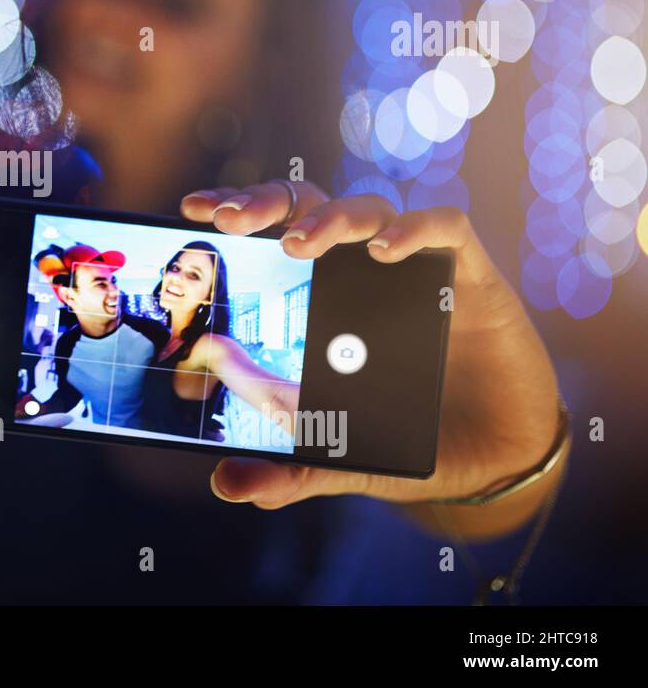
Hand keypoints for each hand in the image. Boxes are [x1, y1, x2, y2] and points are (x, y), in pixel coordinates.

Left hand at [180, 182, 562, 529]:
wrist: (496, 460)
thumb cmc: (412, 440)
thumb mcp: (340, 455)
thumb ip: (286, 468)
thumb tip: (224, 485)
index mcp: (324, 295)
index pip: (276, 230)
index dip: (238, 209)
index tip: (191, 212)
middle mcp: (365, 271)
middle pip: (312, 204)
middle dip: (267, 202)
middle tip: (230, 221)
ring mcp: (417, 271)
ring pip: (371, 208)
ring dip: (332, 218)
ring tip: (298, 245)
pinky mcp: (471, 279)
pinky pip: (447, 230)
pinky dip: (416, 231)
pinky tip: (386, 253)